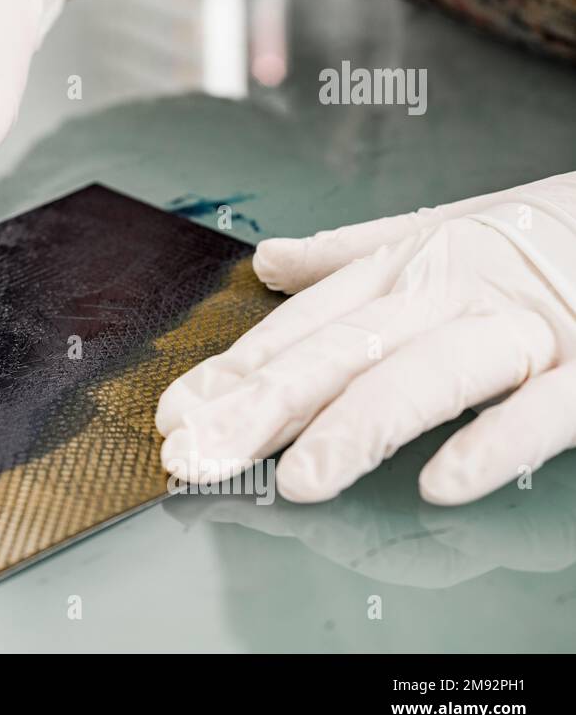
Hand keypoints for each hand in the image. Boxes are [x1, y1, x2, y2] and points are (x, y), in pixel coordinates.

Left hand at [157, 172, 575, 504]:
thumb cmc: (535, 232)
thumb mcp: (437, 231)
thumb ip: (349, 254)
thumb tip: (267, 260)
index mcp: (404, 268)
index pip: (303, 328)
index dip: (235, 372)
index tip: (175, 414)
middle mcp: (446, 294)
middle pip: (339, 353)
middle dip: (261, 407)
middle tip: (199, 455)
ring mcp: (517, 330)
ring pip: (425, 376)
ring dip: (358, 427)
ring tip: (300, 481)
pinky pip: (540, 410)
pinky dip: (494, 443)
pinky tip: (441, 484)